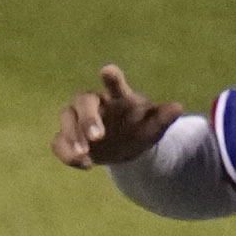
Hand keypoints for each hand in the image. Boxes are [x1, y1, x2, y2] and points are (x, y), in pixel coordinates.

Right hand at [54, 65, 181, 169]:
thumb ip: (164, 116)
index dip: (111, 76)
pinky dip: (66, 153)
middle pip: (82, 100)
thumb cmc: (141, 128)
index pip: (113, 82)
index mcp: (117, 96)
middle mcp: (94, 104)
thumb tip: (178, 108)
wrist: (128, 147)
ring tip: (85, 155)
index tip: (107, 71)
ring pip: (65, 118)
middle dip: (87, 118)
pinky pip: (58, 142)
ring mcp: (78, 120)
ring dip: (72, 136)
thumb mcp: (155, 125)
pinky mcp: (69, 138)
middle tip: (97, 137)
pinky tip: (85, 164)